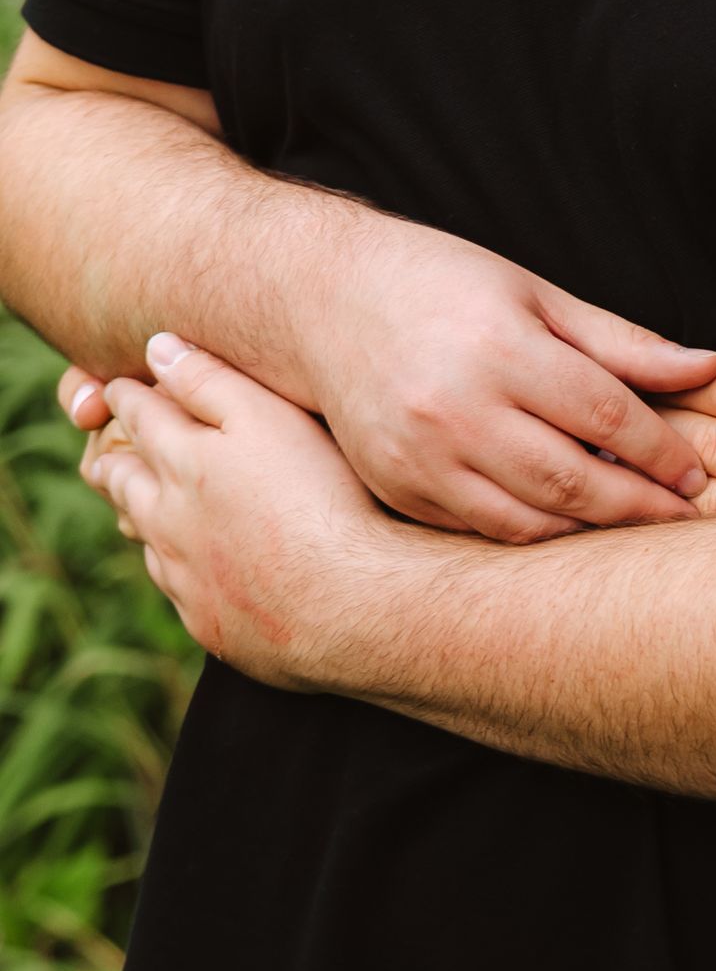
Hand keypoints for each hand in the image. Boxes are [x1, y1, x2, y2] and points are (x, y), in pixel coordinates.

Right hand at [66, 227, 715, 546]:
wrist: (320, 298)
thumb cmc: (440, 284)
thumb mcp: (535, 293)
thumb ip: (621, 340)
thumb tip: (707, 365)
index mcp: (500, 349)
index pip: (606, 414)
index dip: (661, 449)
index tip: (695, 470)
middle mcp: (456, 409)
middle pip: (572, 478)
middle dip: (638, 504)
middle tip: (683, 515)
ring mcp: (419, 456)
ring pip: (526, 520)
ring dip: (588, 532)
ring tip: (634, 529)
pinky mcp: (394, 488)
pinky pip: (478, 531)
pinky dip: (528, 536)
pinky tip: (565, 528)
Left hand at [82, 335, 415, 689]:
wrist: (351, 603)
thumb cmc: (320, 498)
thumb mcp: (269, 418)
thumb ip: (209, 379)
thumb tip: (157, 348)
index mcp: (180, 462)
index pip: (136, 415)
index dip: (127, 394)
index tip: (123, 385)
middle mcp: (167, 520)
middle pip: (120, 481)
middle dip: (113, 456)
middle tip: (110, 446)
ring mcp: (183, 577)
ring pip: (142, 538)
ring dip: (140, 516)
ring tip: (143, 503)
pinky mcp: (207, 622)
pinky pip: (177, 588)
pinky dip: (177, 567)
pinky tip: (198, 565)